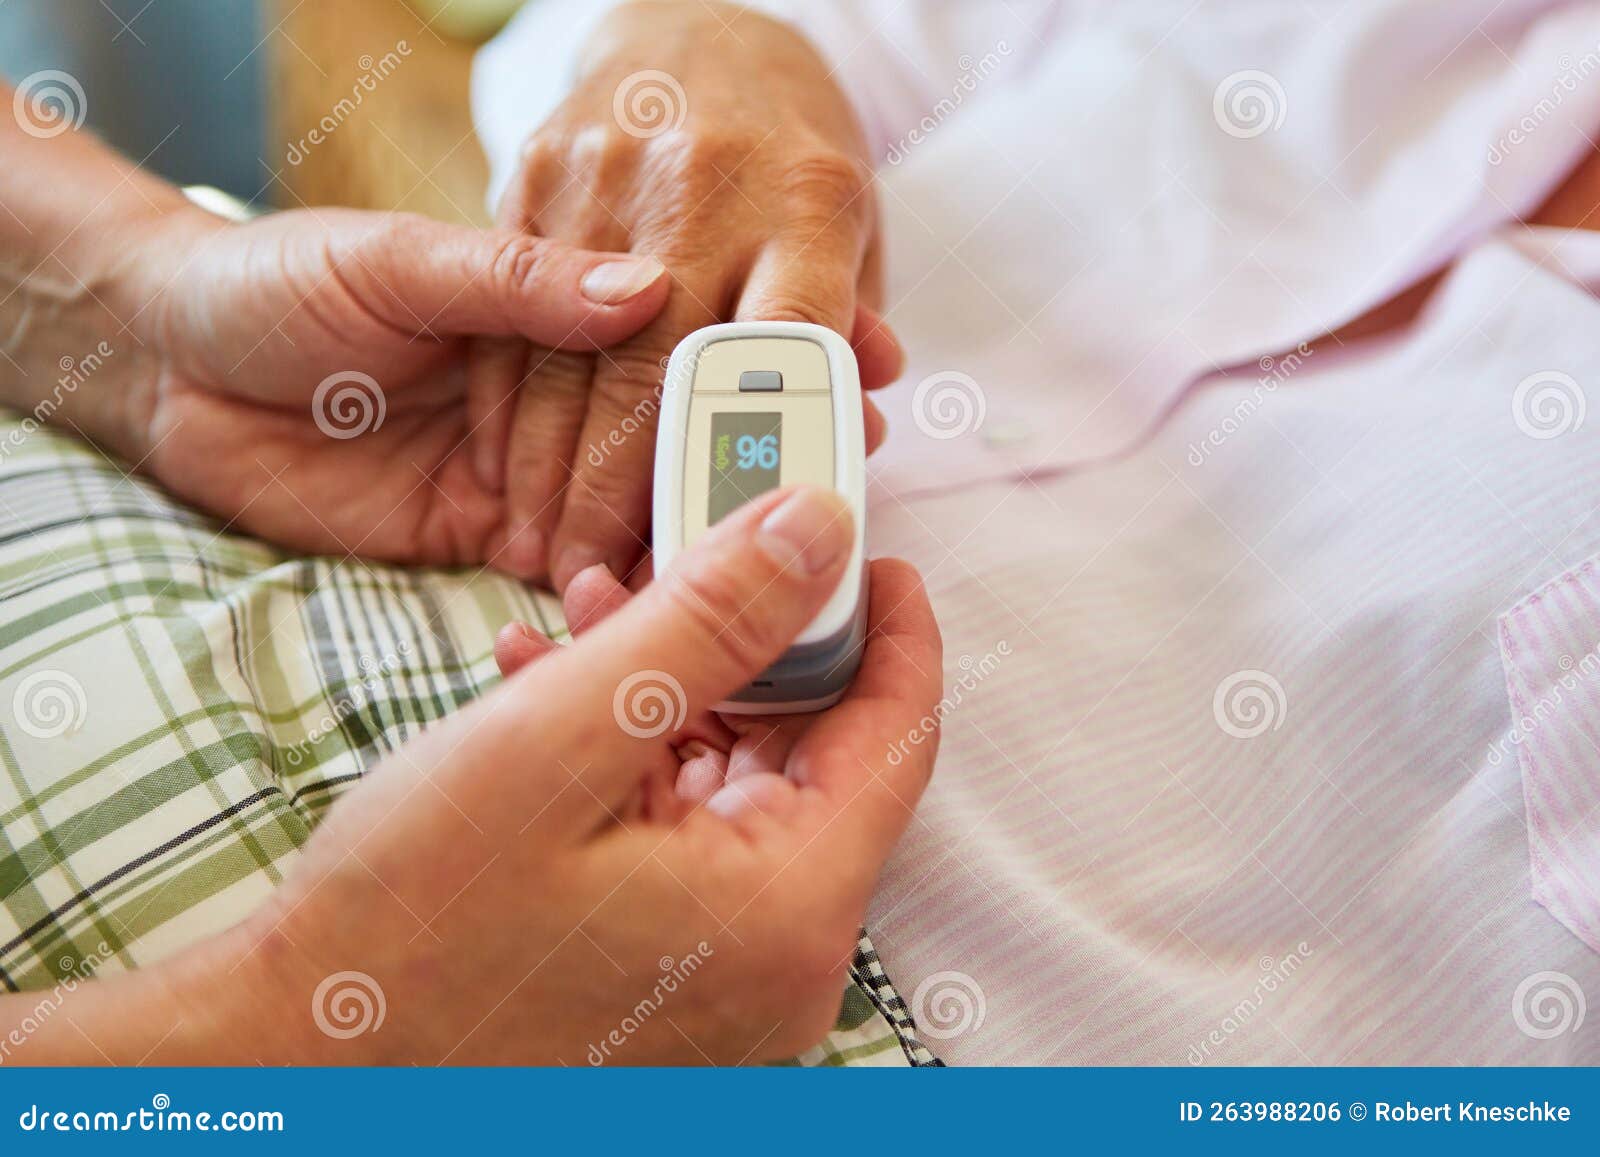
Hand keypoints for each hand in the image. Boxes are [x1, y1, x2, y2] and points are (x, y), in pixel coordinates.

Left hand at [91, 204, 669, 566]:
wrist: (171, 370)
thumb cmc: (275, 284)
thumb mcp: (395, 264)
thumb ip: (515, 280)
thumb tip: (647, 288)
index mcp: (546, 302)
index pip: (646, 351)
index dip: (687, 394)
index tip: (741, 433)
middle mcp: (550, 386)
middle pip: (640, 442)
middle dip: (668, 487)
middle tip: (717, 534)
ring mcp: (521, 464)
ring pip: (607, 510)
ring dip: (636, 546)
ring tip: (676, 584)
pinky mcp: (477, 531)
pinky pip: (549, 565)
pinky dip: (582, 587)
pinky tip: (610, 605)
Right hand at [228, 486, 939, 1063]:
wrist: (309, 1062)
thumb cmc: (410, 928)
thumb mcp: (558, 742)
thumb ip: (705, 625)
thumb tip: (814, 532)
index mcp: (785, 912)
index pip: (895, 735)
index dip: (884, 624)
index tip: (858, 548)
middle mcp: (780, 963)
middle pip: (811, 759)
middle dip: (736, 649)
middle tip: (671, 571)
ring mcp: (728, 982)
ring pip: (737, 791)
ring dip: (668, 697)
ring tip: (578, 633)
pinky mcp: (675, 981)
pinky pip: (690, 843)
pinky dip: (637, 766)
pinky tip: (556, 707)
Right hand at [469, 0, 903, 589]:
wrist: (696, 33)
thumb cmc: (788, 152)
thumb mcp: (848, 224)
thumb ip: (846, 327)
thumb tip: (860, 425)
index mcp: (805, 202)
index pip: (787, 342)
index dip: (753, 454)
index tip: (720, 543)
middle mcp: (706, 188)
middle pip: (659, 369)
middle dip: (623, 495)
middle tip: (605, 584)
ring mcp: (612, 176)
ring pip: (571, 353)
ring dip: (554, 471)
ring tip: (550, 556)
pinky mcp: (539, 173)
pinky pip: (511, 311)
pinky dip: (508, 405)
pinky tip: (505, 474)